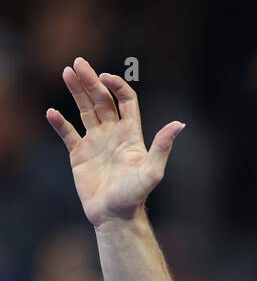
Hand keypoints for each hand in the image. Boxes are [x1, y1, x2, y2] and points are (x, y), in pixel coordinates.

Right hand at [46, 57, 184, 225]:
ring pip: (85, 110)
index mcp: (130, 134)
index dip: (116, 85)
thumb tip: (179, 124)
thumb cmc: (134, 196)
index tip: (104, 77)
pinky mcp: (79, 155)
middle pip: (102, 100)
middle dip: (90, 81)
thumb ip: (162, 146)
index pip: (125, 100)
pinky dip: (60, 122)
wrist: (114, 217)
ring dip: (76, 91)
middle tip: (78, 64)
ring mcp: (95, 143)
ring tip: (66, 73)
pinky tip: (52, 112)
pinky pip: (68, 134)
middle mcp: (112, 134)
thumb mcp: (152, 171)